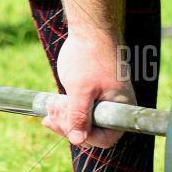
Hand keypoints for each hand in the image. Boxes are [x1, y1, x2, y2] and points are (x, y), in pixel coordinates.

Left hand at [43, 28, 133, 148]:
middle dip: (69, 126)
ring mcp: (101, 102)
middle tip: (52, 114)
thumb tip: (77, 140)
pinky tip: (50, 110)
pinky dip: (64, 111)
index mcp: (120, 108)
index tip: (67, 126)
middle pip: (91, 132)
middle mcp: (113, 108)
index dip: (85, 137)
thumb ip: (79, 115)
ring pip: (81, 123)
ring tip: (50, 108)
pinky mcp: (89, 95)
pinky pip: (77, 111)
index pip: (106, 138)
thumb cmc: (90, 56)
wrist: (89, 31)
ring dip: (63, 119)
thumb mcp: (81, 88)